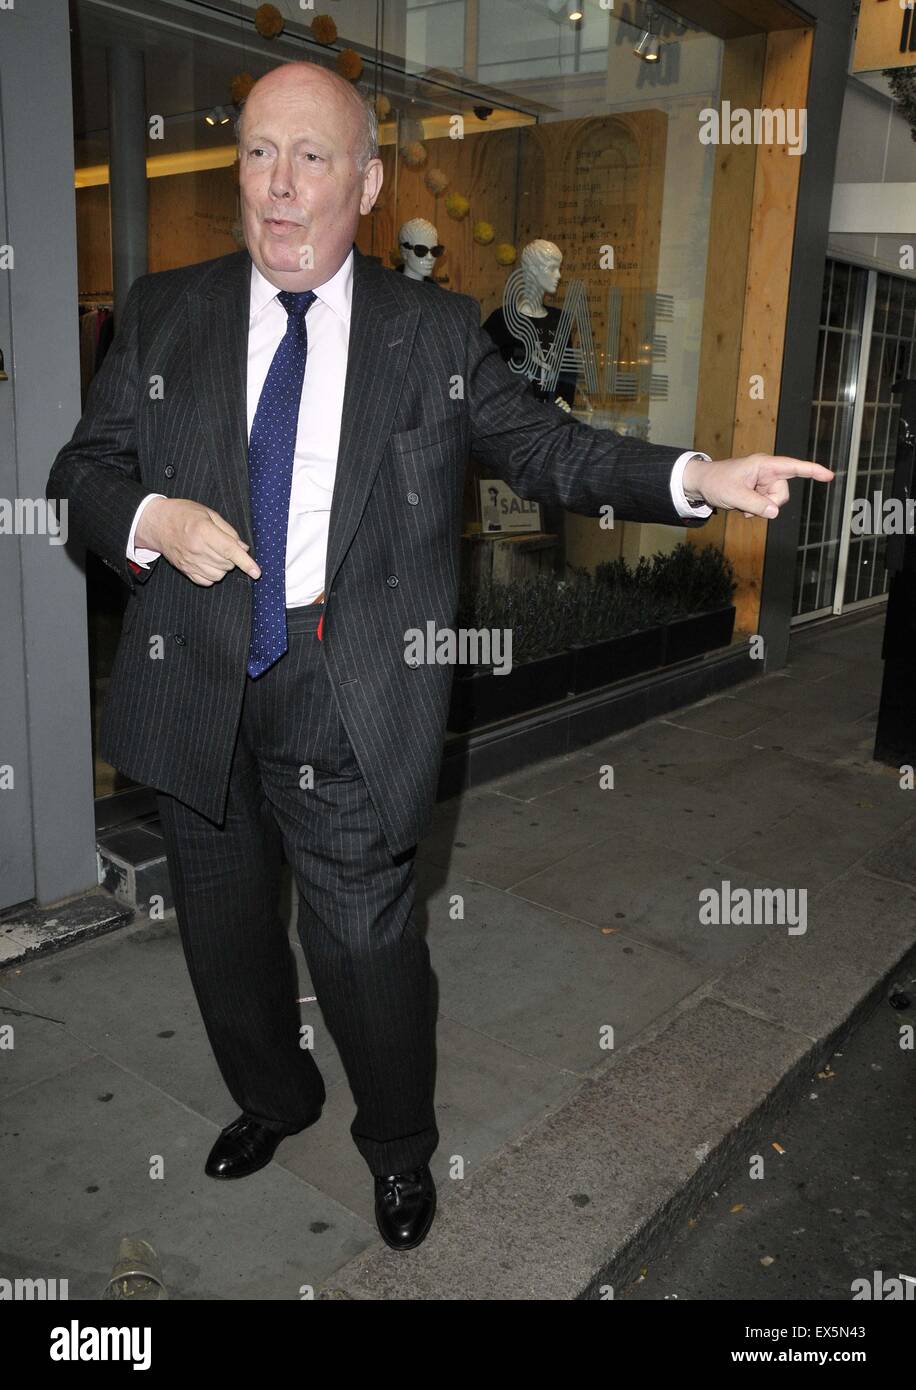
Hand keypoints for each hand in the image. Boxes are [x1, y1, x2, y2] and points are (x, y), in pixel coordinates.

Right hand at [136, 497, 261, 585]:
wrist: (156, 523)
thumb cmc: (182, 514)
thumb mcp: (208, 513)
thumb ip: (228, 531)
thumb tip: (243, 548)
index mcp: (203, 531)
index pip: (230, 551)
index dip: (246, 562)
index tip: (256, 572)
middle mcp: (196, 549)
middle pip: (227, 564)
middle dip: (232, 557)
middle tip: (223, 544)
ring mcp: (190, 562)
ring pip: (219, 574)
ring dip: (223, 566)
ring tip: (214, 552)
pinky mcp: (185, 570)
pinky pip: (207, 581)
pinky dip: (213, 575)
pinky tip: (208, 562)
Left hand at [683, 453, 834, 519]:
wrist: (702, 484)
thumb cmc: (716, 483)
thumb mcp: (735, 496)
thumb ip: (756, 504)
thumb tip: (775, 512)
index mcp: (764, 465)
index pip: (794, 467)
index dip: (813, 471)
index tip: (829, 476)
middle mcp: (767, 472)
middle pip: (783, 492)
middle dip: (770, 504)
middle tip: (749, 507)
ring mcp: (764, 481)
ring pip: (775, 501)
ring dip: (761, 508)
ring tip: (743, 505)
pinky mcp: (759, 490)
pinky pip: (767, 505)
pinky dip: (757, 509)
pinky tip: (744, 507)